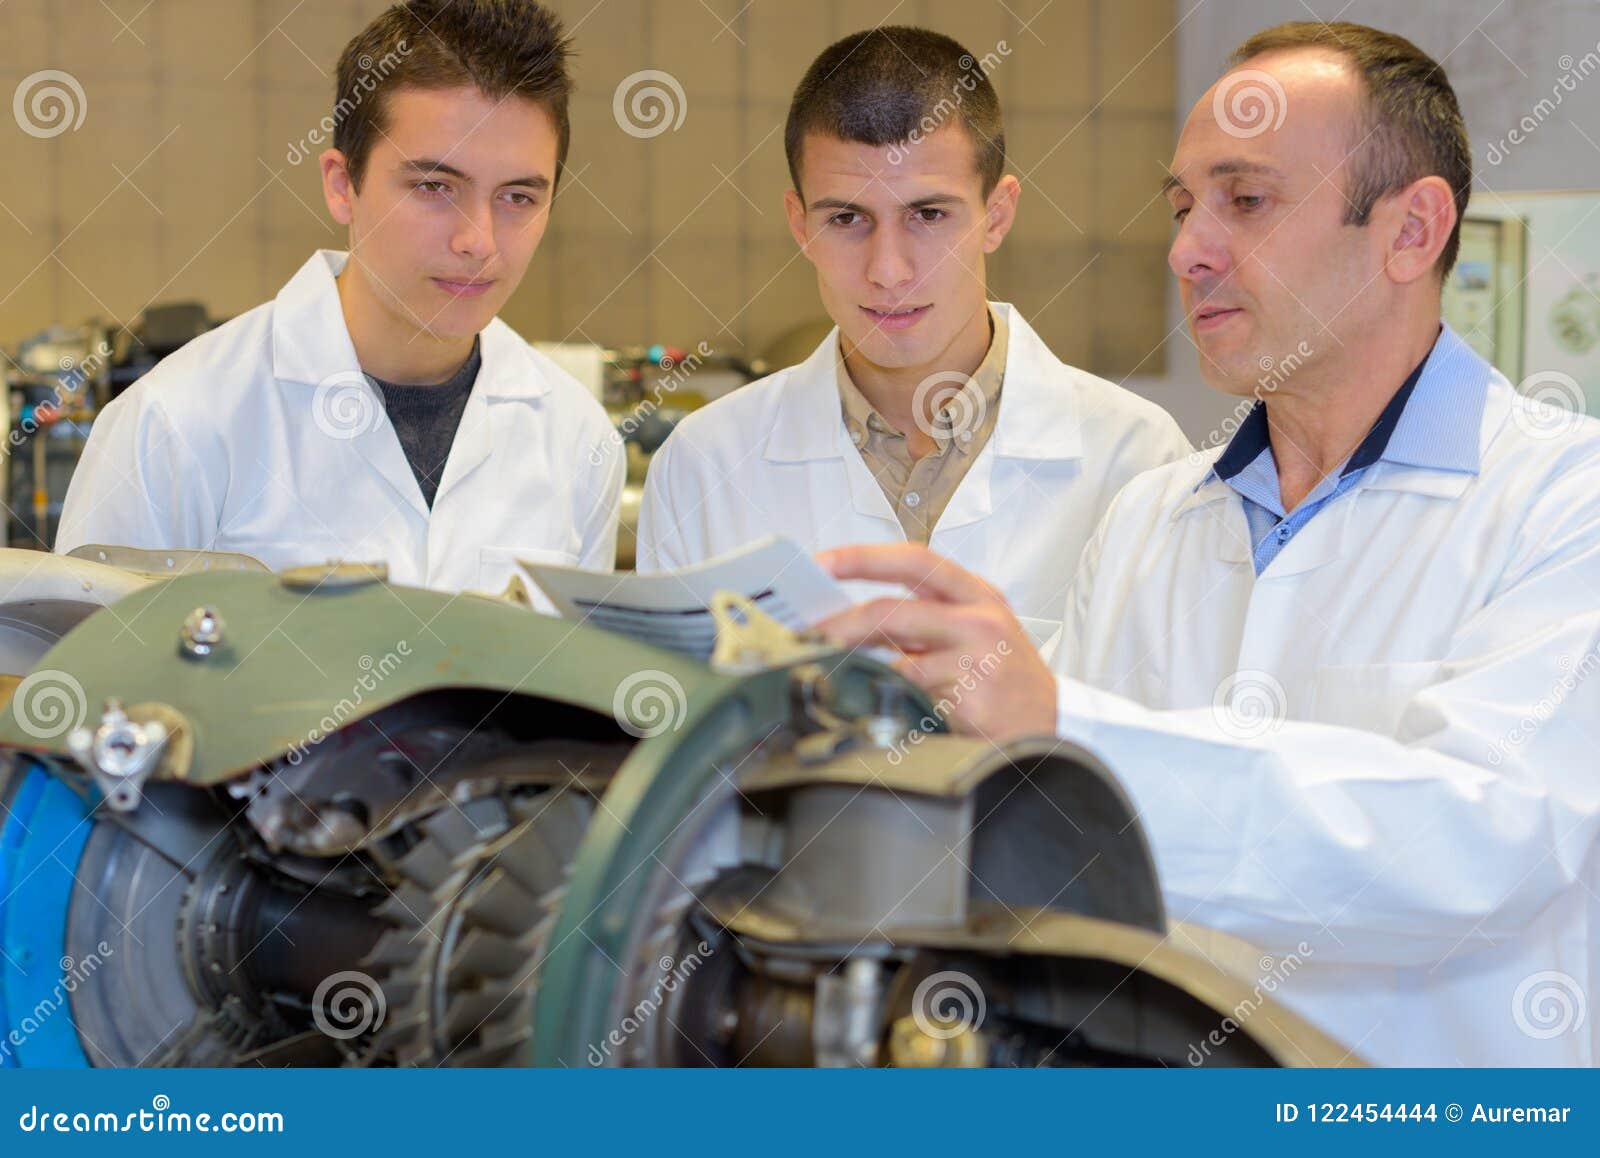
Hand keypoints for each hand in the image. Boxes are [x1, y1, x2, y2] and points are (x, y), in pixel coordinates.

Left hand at [814, 544, 1057, 742]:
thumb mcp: (976, 632)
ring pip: (896, 659)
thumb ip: (926, 618)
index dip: (864, 558)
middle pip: (893, 610)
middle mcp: (980, 620)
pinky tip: (882, 704)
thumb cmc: (1006, 679)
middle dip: (841, 622)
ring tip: (834, 673)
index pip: (915, 560)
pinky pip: (911, 697)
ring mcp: (977, 659)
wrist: (1053, 725)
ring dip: (858, 669)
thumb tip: (852, 617)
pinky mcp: (970, 699)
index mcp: (977, 594)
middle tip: (809, 633)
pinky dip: (890, 700)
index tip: (824, 562)